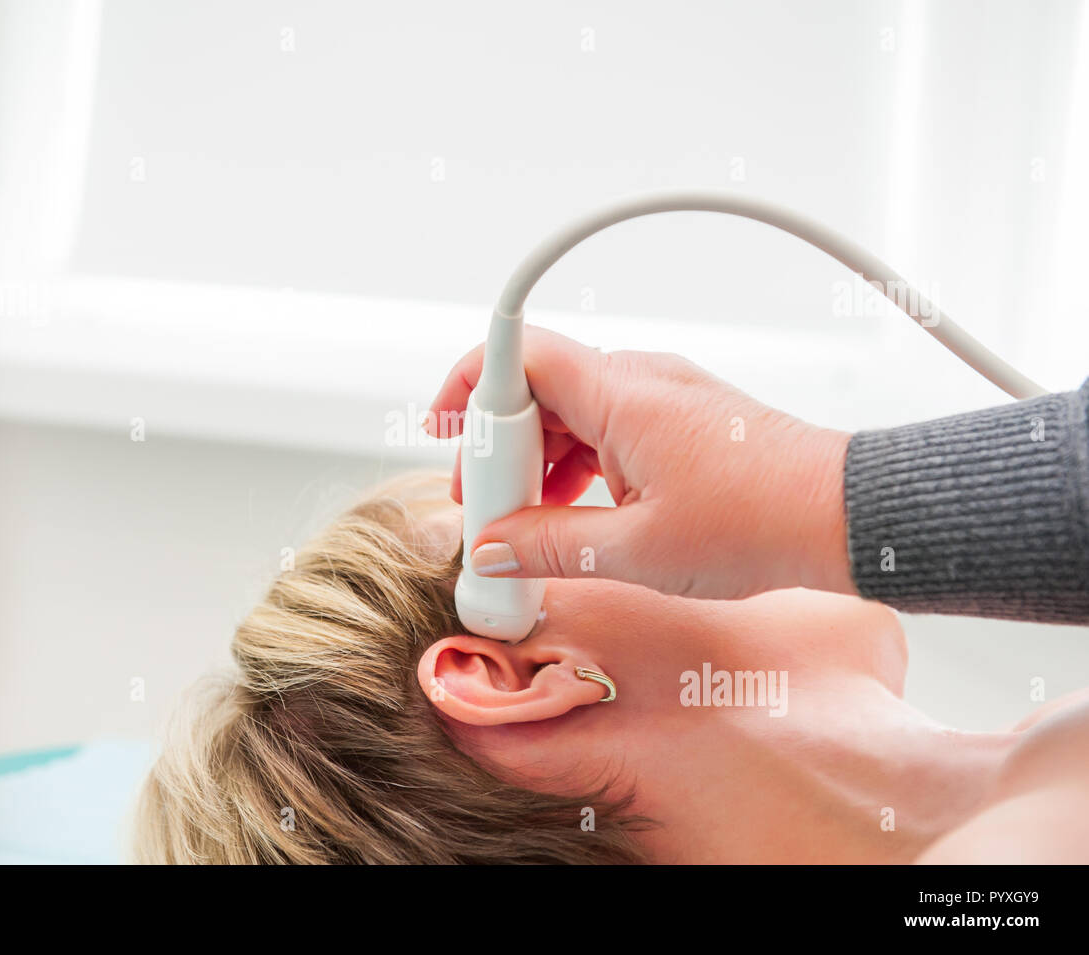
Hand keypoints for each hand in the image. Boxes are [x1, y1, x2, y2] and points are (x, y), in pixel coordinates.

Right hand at [426, 326, 853, 599]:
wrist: (845, 517)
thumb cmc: (758, 525)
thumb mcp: (635, 553)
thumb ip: (548, 547)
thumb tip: (492, 549)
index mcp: (622, 395)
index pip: (517, 356)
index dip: (467, 387)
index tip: (441, 430)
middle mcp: (638, 382)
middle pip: (536, 389)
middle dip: (497, 447)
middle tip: (483, 508)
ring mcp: (660, 399)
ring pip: (569, 412)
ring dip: (535, 462)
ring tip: (521, 523)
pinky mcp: (677, 422)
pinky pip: (605, 429)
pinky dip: (574, 465)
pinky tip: (569, 514)